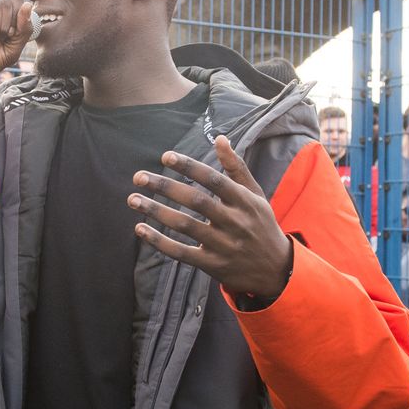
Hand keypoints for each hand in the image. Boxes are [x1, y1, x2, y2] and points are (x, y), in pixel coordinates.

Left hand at [129, 136, 293, 301]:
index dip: (189, 167)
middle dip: (165, 187)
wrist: (276, 270)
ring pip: (185, 226)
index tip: (165, 157)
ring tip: (133, 199)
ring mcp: (223, 245)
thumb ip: (236, 167)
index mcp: (244, 201)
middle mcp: (234, 222)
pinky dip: (159, 241)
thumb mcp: (255, 195)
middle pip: (196, 201)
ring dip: (156, 211)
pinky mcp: (212, 265)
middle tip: (139, 177)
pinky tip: (140, 229)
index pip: (213, 179)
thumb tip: (219, 138)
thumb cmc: (260, 225)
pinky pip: (181, 253)